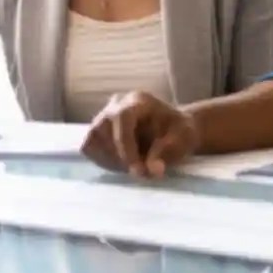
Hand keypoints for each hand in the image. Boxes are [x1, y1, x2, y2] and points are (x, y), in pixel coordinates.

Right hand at [82, 91, 199, 178]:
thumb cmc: (180, 132)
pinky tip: (121, 165)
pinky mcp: (97, 131)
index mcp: (138, 101)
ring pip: (92, 140)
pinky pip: (88, 147)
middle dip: (119, 157)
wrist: (174, 132)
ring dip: (110, 160)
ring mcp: (103, 117)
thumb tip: (151, 170)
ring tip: (131, 167)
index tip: (137, 170)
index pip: (122, 118)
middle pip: (102, 129)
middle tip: (139, 172)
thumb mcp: (184, 139)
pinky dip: (102, 160)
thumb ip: (168, 152)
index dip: (126, 146)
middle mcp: (116, 104)